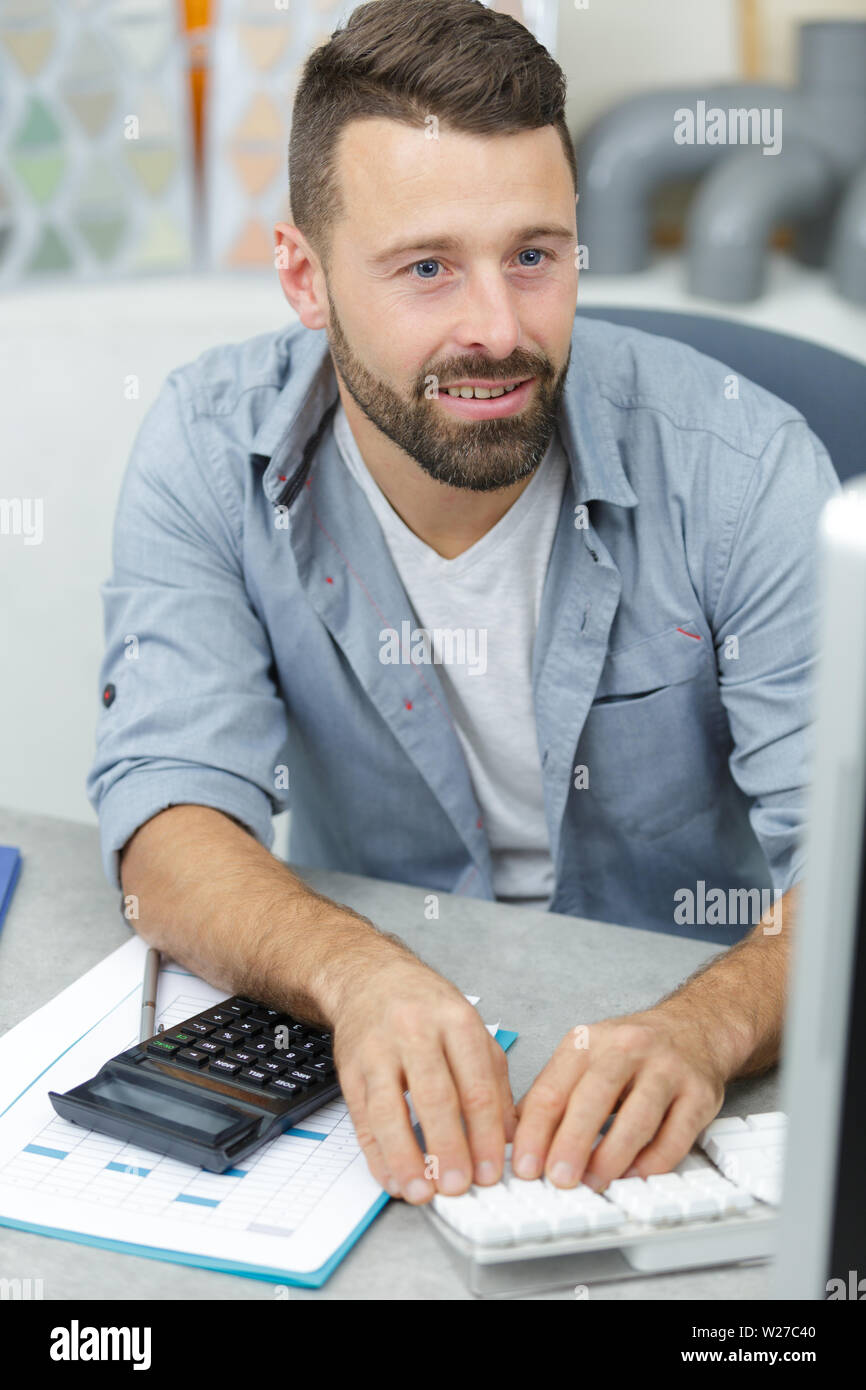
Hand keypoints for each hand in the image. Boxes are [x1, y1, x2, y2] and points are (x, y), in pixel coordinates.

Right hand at [332, 956, 516, 1203]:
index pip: (476, 1085)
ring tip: (423, 1192)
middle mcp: (416, 1033)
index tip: (491, 1170)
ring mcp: (378, 1051)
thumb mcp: (470, 1029)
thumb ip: (493, 1081)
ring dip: (407, 1158)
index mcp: (456, 1022)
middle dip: (449, 1148)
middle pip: (435, 1097)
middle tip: (461, 1186)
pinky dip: (377, 1154)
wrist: (370, 977)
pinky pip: (363, 1119)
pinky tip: (392, 1178)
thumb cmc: (426, 1008)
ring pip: (391, 1111)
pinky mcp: (350, 1070)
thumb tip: (511, 1137)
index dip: (486, 1134)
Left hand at [511, 1007, 725, 1190]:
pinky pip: (675, 1135)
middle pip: (594, 1096)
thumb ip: (551, 1093)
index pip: (553, 1087)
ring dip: (612, 1156)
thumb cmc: (630, 1052)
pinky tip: (634, 1175)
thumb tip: (516, 1140)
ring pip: (637, 1117)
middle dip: (572, 1141)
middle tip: (558, 1178)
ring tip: (593, 1182)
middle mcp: (627, 1048)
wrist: (694, 1027)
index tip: (525, 1165)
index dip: (536, 1130)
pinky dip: (653, 1161)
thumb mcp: (583, 1056)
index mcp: (587, 1041)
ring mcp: (666, 1069)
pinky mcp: (699, 1093)